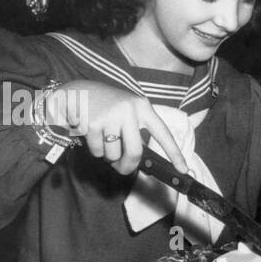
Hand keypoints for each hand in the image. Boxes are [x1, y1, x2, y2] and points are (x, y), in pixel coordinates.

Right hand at [55, 79, 187, 175]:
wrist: (76, 92)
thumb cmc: (106, 106)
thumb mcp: (127, 111)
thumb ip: (137, 132)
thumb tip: (142, 161)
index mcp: (143, 107)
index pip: (163, 133)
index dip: (175, 153)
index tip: (184, 169)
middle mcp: (130, 110)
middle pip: (136, 152)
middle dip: (128, 166)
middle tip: (122, 169)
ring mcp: (112, 116)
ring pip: (114, 154)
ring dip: (107, 156)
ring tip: (102, 139)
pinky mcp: (94, 123)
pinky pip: (98, 151)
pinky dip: (94, 150)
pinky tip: (91, 135)